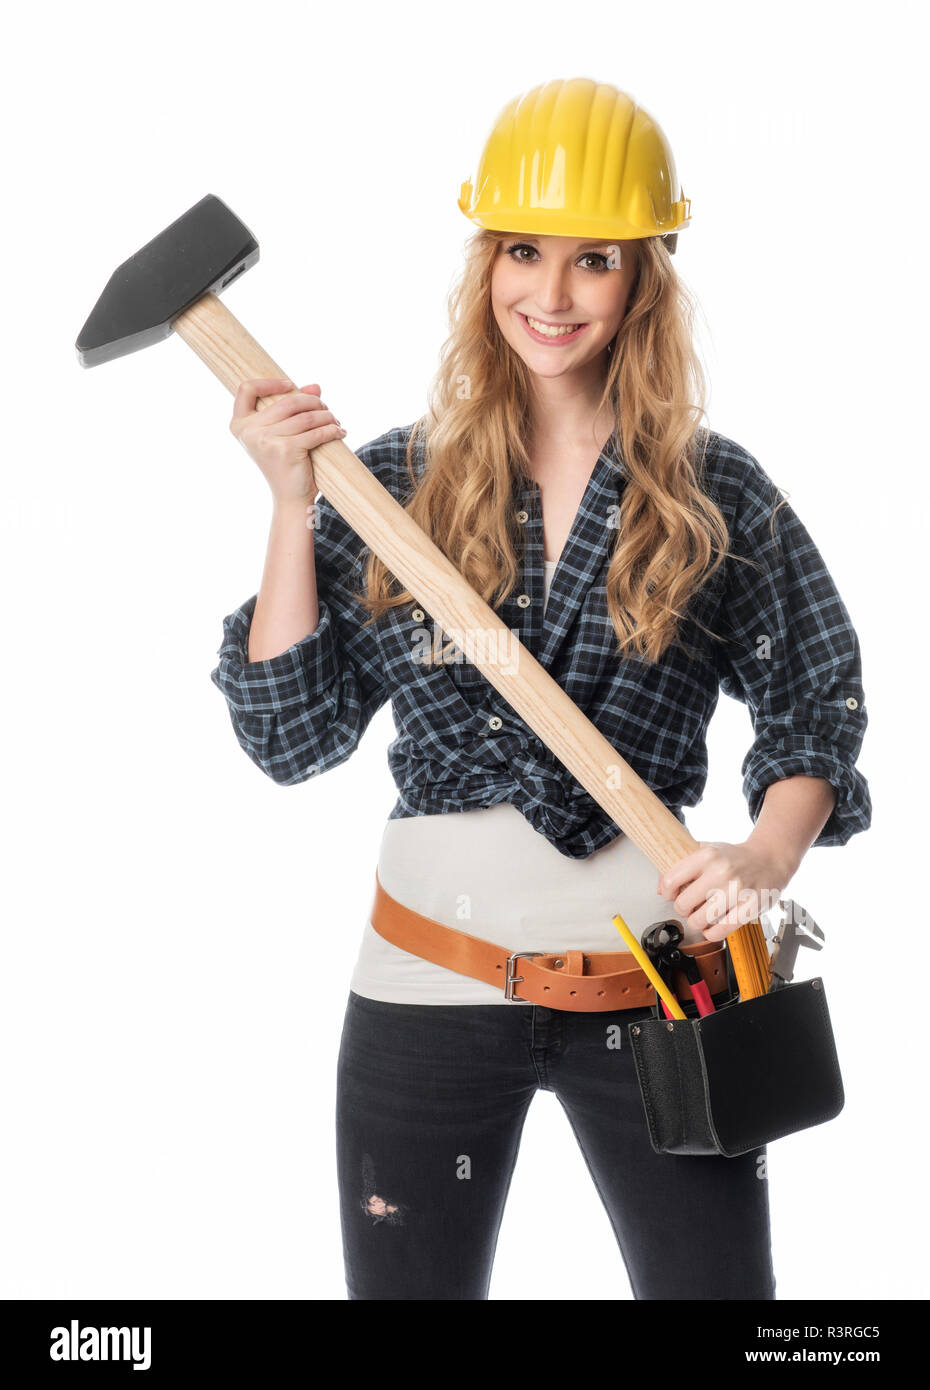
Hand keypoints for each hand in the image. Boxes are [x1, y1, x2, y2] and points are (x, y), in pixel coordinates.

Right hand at [229, 377, 346, 504]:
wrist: (289, 498)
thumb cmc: (285, 464)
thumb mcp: (282, 433)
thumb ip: (294, 408)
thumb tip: (315, 386)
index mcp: (240, 425)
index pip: (246, 389)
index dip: (269, 382)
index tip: (291, 385)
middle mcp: (249, 431)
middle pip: (287, 401)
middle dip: (313, 402)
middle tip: (326, 409)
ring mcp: (265, 440)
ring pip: (306, 416)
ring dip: (326, 416)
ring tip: (335, 422)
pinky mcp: (286, 450)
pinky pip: (316, 432)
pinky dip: (332, 430)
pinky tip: (339, 432)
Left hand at [657, 839, 796, 941]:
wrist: (770, 858)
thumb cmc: (735, 857)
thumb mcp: (707, 850)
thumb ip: (682, 864)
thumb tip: (661, 888)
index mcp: (707, 855)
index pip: (671, 880)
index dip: (667, 892)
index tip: (672, 895)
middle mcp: (721, 871)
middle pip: (683, 904)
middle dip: (682, 909)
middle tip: (689, 907)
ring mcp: (737, 890)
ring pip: (700, 920)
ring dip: (697, 923)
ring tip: (702, 916)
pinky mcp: (751, 907)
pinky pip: (721, 931)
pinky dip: (712, 933)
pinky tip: (713, 926)